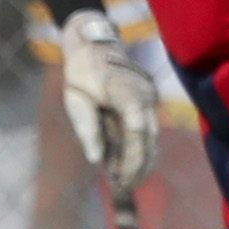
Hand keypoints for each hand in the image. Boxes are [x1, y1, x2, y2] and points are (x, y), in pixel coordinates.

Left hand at [57, 11, 159, 192]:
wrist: (97, 43)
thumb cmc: (82, 70)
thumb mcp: (75, 98)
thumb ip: (87, 129)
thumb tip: (96, 159)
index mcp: (127, 93)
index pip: (137, 131)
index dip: (134, 157)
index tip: (123, 177)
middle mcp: (146, 97)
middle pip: (149, 140)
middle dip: (138, 166)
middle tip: (124, 186)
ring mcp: (151, 100)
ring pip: (152, 138)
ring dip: (142, 160)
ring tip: (126, 180)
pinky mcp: (149, 104)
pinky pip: (148, 131)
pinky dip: (141, 148)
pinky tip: (128, 163)